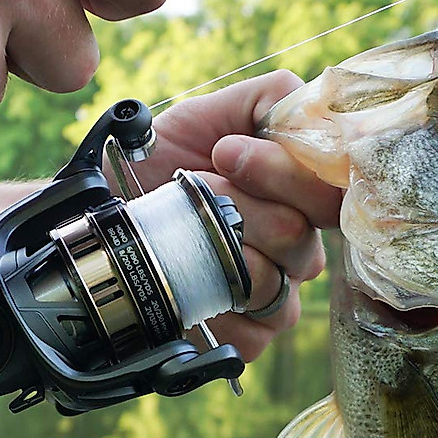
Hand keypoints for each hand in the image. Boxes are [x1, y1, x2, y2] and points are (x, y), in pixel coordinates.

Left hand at [125, 72, 341, 360]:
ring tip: (181, 233)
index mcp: (301, 199)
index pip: (331, 196)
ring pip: (273, 284)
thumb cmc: (158, 166)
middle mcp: (299, 251)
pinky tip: (185, 281)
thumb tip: (320, 109)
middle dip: (236, 205)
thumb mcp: (207, 115)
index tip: (226, 152)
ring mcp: (277, 298)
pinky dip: (210, 303)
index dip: (283, 173)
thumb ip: (272, 99)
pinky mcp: (249, 338)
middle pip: (299, 238)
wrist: (105, 215)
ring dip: (215, 251)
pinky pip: (252, 331)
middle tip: (194, 188)